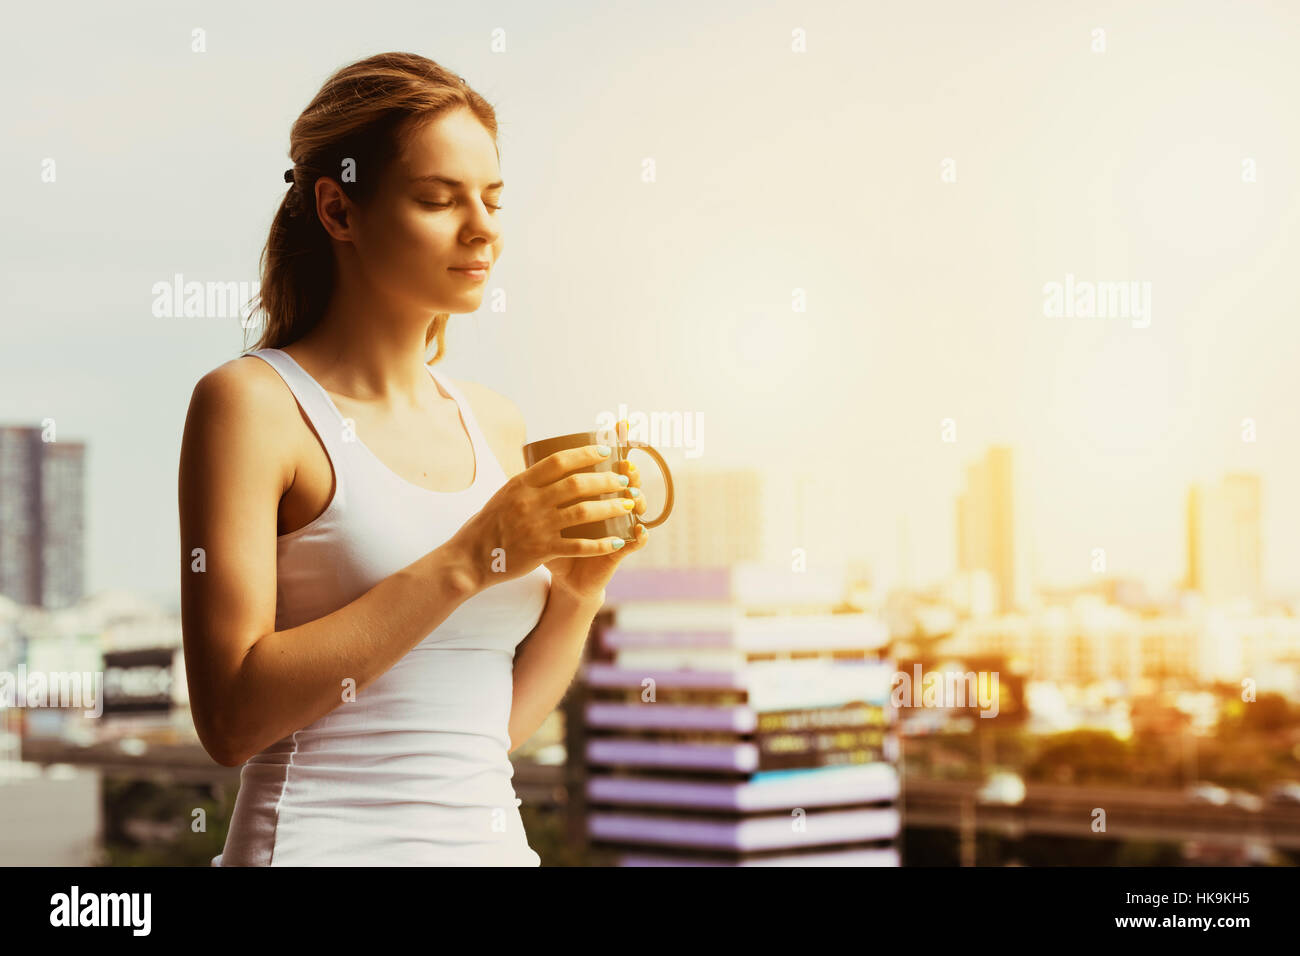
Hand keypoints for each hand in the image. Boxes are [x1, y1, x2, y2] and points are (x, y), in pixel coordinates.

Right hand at [447, 424, 647, 596]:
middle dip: (606, 480)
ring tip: (629, 505)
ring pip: (583, 512)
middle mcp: (530, 502)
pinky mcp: (542, 550)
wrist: (470, 558)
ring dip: (611, 507)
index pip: (558, 461)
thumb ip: (529, 483)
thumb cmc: (488, 525)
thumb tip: (554, 467)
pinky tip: (618, 541)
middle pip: (577, 484)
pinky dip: (601, 543)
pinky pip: (579, 545)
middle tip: (624, 480)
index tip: (605, 451)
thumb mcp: (505, 494)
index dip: (585, 454)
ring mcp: (537, 526)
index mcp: (521, 484)